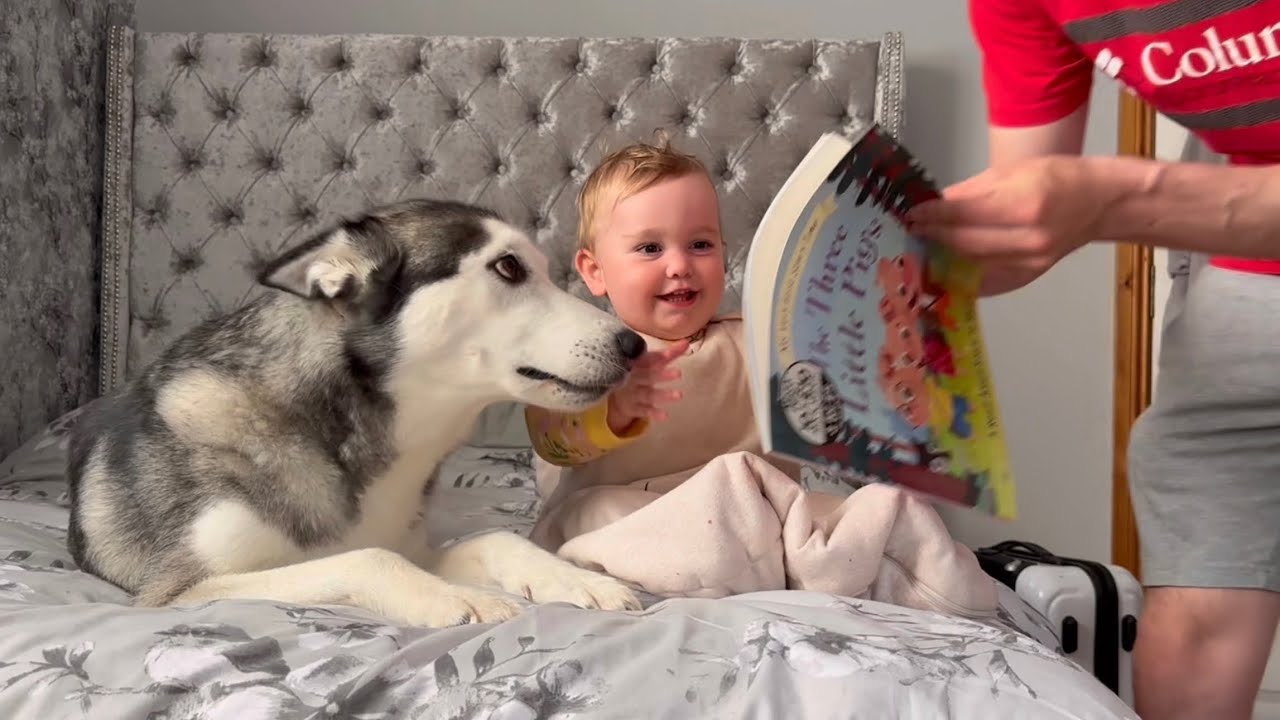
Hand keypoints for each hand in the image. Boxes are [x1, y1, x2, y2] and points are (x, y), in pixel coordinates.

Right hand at [606, 338, 687, 434]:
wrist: (615, 395)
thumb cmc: (639, 373)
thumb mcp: (652, 362)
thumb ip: (670, 354)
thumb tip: (687, 342)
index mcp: (637, 363)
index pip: (647, 359)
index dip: (658, 357)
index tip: (669, 354)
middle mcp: (633, 377)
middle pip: (648, 375)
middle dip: (662, 375)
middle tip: (678, 373)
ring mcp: (633, 393)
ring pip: (648, 394)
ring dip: (663, 395)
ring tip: (679, 395)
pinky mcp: (634, 407)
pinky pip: (644, 411)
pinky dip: (654, 413)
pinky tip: (665, 416)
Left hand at [906, 155, 1103, 295]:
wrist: (1101, 203)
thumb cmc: (1059, 178)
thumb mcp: (1013, 171)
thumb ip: (972, 191)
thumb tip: (935, 204)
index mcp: (1025, 203)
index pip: (964, 214)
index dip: (933, 215)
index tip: (911, 213)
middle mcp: (1028, 238)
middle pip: (965, 242)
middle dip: (933, 235)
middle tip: (912, 229)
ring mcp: (1029, 262)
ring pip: (972, 262)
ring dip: (943, 255)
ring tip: (923, 245)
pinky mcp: (1028, 277)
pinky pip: (985, 280)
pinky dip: (962, 274)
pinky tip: (944, 267)